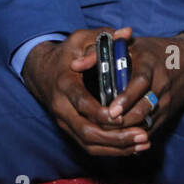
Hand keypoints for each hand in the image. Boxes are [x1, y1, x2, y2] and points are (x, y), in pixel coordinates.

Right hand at [22, 28, 149, 156]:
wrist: (40, 72)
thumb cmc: (66, 54)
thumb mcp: (81, 39)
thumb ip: (104, 36)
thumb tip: (128, 32)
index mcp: (65, 84)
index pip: (82, 104)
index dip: (102, 113)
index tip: (123, 116)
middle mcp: (62, 108)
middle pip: (87, 131)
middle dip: (115, 137)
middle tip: (142, 135)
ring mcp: (64, 123)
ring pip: (89, 144)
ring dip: (117, 147)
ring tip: (143, 143)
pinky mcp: (70, 131)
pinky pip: (89, 147)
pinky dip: (111, 150)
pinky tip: (132, 147)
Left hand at [107, 27, 183, 136]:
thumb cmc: (152, 51)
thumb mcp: (128, 44)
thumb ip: (100, 53)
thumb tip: (74, 65)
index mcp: (150, 64)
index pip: (140, 83)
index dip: (125, 98)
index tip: (110, 111)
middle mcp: (161, 84)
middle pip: (143, 108)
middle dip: (123, 121)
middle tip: (103, 127)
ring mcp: (166, 101)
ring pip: (147, 121)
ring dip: (128, 131)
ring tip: (108, 135)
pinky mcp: (167, 113)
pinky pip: (151, 129)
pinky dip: (135, 135)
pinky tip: (120, 140)